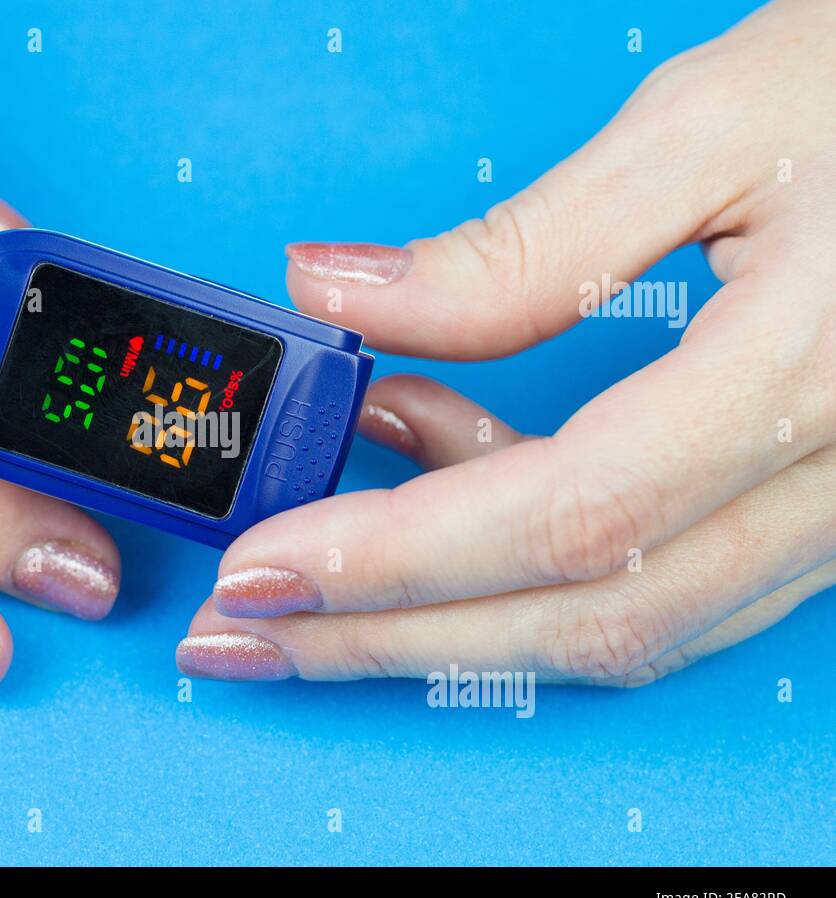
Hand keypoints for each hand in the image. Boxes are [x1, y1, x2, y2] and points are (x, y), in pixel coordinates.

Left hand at [177, 0, 834, 686]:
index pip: (562, 517)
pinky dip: (531, 556)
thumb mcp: (705, 127)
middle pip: (578, 614)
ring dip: (451, 606)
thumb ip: (514, 245)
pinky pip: (662, 573)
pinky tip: (443, 469)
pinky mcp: (817, 506)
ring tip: (326, 538)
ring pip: (622, 618)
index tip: (265, 568)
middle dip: (388, 636)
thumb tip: (345, 293)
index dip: (395, 558)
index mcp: (808, 378)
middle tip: (252, 633)